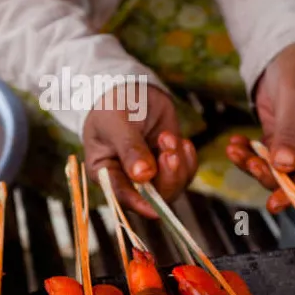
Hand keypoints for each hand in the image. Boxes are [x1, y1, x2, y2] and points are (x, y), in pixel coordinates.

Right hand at [82, 85, 196, 218]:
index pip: (122, 197)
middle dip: (166, 176)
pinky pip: (184, 173)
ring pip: (172, 187)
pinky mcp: (168, 163)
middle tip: (169, 147)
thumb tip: (143, 176)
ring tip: (169, 137)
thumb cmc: (113, 104)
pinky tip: (181, 141)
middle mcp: (128, 179)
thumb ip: (130, 149)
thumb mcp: (117, 123)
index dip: (140, 204)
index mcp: (106, 174)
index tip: (155, 206)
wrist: (131, 87)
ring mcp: (151, 173)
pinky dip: (187, 160)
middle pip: (153, 196)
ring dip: (177, 165)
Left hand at [227, 41, 294, 213]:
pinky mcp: (282, 139)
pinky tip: (235, 144)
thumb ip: (291, 131)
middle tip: (249, 163)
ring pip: (278, 170)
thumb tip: (284, 166)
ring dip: (254, 165)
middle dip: (271, 176)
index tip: (275, 202)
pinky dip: (247, 154)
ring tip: (236, 150)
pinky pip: (265, 157)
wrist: (289, 48)